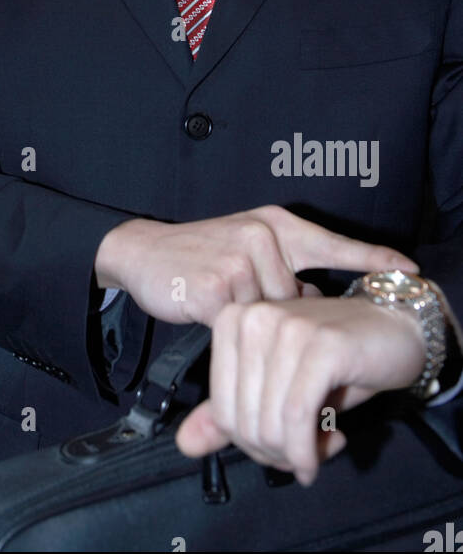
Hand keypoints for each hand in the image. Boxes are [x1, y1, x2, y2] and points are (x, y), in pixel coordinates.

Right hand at [94, 204, 418, 325]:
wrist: (143, 252)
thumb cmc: (199, 255)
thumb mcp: (246, 245)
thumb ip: (284, 269)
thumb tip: (315, 304)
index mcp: (275, 224)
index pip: (334, 243)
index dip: (374, 257)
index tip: (410, 269)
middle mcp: (263, 236)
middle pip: (297, 298)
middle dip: (277, 311)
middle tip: (236, 293)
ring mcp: (241, 262)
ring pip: (271, 317)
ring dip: (249, 319)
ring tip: (215, 295)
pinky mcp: (219, 291)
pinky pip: (243, 329)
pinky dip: (227, 328)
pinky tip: (204, 305)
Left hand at [175, 294, 427, 484]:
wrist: (396, 326)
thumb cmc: (337, 358)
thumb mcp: (279, 386)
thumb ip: (233, 413)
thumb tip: (184, 445)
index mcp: (232, 321)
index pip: (222, 409)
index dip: (249, 443)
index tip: (280, 448)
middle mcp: (252, 318)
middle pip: (244, 420)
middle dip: (275, 452)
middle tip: (304, 456)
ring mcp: (285, 328)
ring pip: (271, 422)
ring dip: (297, 453)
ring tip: (322, 448)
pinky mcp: (319, 345)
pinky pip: (298, 416)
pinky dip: (310, 448)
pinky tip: (333, 444)